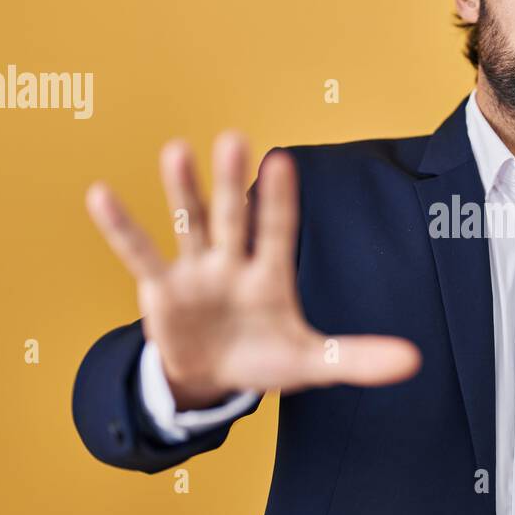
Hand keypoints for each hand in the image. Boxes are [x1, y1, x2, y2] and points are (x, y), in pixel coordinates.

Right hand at [84, 131, 420, 405]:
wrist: (214, 377)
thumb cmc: (265, 358)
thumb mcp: (312, 362)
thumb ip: (357, 358)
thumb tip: (414, 362)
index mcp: (271, 275)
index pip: (276, 231)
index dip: (278, 201)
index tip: (281, 161)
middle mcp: (232, 262)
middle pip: (232, 217)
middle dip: (231, 181)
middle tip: (235, 137)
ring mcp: (195, 271)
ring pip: (189, 224)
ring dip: (181, 191)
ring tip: (176, 149)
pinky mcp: (161, 289)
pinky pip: (140, 254)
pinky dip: (121, 227)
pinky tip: (101, 194)